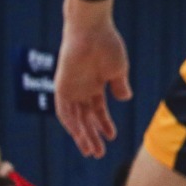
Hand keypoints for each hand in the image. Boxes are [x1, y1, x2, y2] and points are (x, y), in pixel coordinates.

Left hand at [55, 0, 131, 158]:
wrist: (91, 31)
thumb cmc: (107, 45)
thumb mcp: (118, 69)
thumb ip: (119, 85)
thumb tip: (124, 98)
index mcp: (95, 85)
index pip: (97, 110)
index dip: (104, 124)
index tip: (112, 137)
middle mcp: (81, 89)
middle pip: (85, 118)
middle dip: (92, 136)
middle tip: (98, 154)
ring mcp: (70, 89)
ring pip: (74, 119)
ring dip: (81, 136)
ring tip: (90, 151)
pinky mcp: (61, 87)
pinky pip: (63, 110)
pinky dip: (71, 124)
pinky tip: (79, 136)